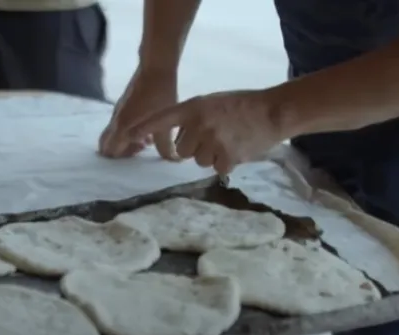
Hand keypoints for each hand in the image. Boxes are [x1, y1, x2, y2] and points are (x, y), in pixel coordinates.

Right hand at [99, 66, 179, 159]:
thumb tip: (171, 160)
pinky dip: (128, 133)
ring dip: (126, 142)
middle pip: (107, 145)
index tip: (137, 157)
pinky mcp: (122, 106)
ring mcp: (117, 112)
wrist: (156, 68)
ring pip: (114, 135)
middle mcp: (115, 121)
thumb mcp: (166, 124)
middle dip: (119, 153)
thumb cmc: (161, 95)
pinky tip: (148, 130)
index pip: (109, 151)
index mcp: (122, 127)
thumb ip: (165, 146)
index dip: (120, 159)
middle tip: (139, 152)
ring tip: (147, 142)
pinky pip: (119, 126)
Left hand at [116, 90, 288, 173]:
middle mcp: (200, 124)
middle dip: (193, 147)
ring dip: (209, 156)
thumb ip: (192, 117)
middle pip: (181, 150)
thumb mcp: (211, 102)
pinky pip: (215, 169)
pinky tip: (235, 149)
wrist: (271, 112)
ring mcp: (213, 141)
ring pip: (197, 161)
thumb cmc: (240, 105)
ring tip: (226, 141)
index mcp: (194, 107)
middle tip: (213, 136)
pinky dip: (224, 163)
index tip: (127, 134)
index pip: (163, 119)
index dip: (145, 127)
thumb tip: (179, 140)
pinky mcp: (227, 157)